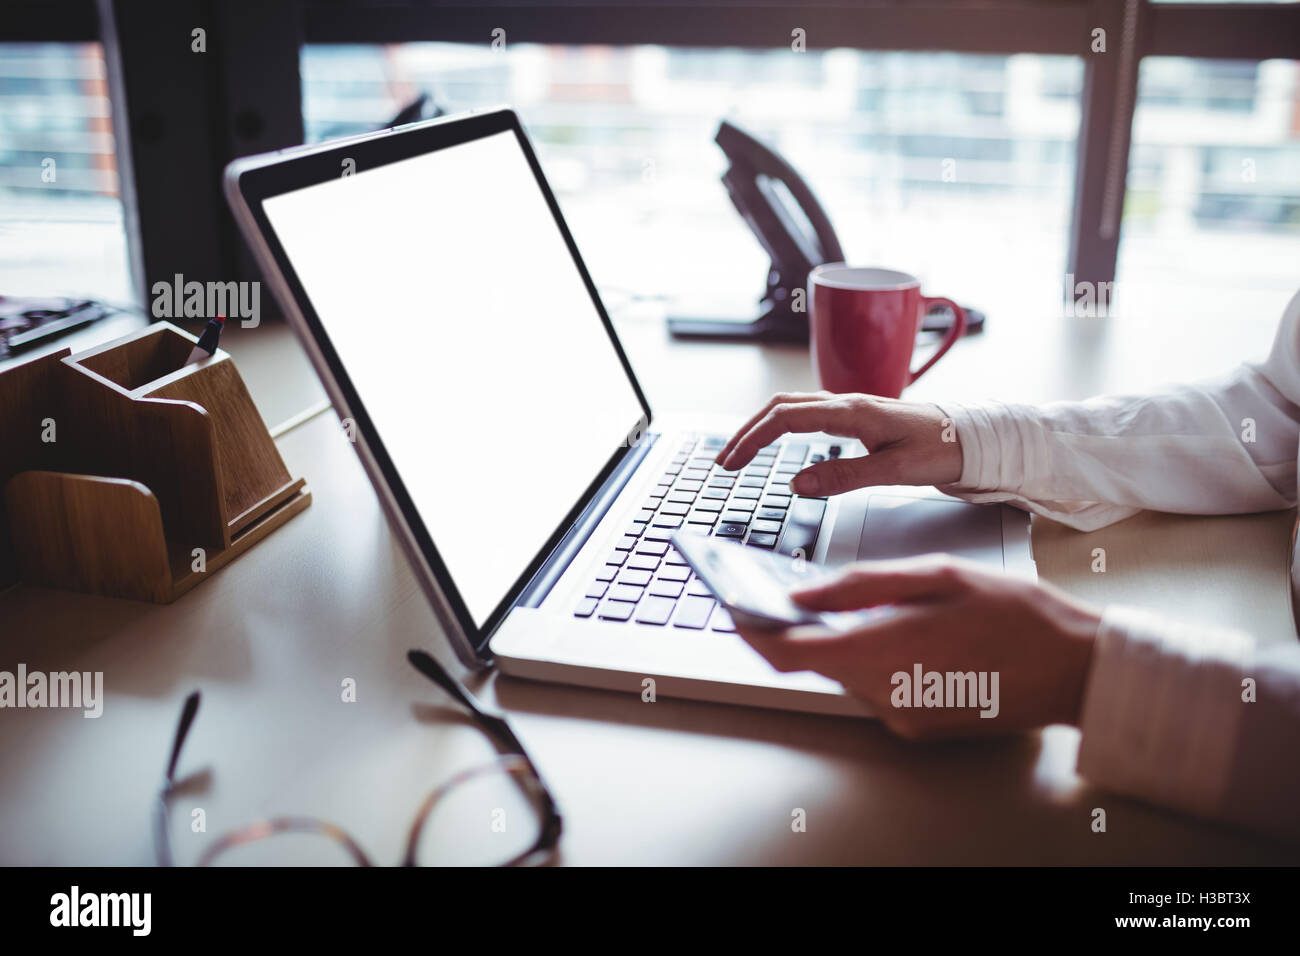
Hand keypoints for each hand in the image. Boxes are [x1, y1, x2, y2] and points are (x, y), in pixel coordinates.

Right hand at [714, 391, 962, 496]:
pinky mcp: (855, 417)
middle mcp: (846, 403)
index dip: (753, 440)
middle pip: (780, 407)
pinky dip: (781, 426)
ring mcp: (849, 408)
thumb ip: (844, 477)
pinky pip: (806, 413)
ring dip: (761, 427)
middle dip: (747, 432)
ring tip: (741, 453)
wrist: (972, 438)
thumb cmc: (941, 450)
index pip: (786, 418)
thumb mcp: (895, 470)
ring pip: (791, 407)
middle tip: (725, 462)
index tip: (732, 463)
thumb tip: (797, 484)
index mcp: (852, 412)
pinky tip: (777, 443)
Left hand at [734, 555, 1101, 738]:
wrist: (1078, 669)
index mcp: (883, 651)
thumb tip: (801, 594)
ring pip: (844, 672)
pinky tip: (897, 630)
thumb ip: (862, 584)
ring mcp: (902, 715)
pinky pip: (876, 686)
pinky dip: (871, 657)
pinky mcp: (920, 724)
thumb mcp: (937, 576)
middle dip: (797, 628)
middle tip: (791, 589)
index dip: (754, 630)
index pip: (788, 653)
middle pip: (813, 662)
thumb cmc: (1017, 615)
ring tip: (854, 602)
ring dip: (838, 641)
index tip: (735, 604)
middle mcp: (884, 693)